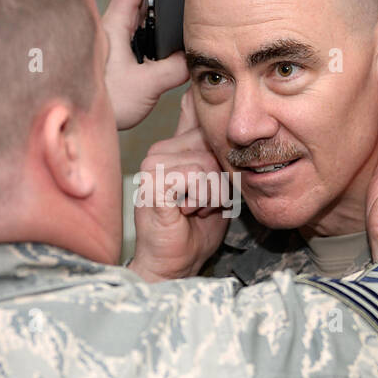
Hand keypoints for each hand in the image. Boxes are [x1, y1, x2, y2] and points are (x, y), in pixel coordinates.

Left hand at [103, 0, 187, 129]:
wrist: (78, 124)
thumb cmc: (104, 103)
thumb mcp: (147, 86)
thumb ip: (176, 69)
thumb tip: (197, 58)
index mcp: (114, 25)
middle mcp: (112, 29)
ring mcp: (113, 42)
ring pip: (138, 15)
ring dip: (157, 8)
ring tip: (179, 4)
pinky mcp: (116, 57)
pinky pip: (137, 34)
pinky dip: (152, 29)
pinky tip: (166, 38)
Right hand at [128, 92, 231, 281]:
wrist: (174, 265)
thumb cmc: (195, 230)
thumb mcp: (217, 186)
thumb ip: (219, 156)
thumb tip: (225, 123)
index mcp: (172, 147)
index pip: (196, 112)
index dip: (217, 140)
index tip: (215, 175)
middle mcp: (159, 151)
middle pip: (212, 142)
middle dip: (219, 179)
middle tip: (202, 202)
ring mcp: (152, 165)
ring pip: (207, 162)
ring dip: (212, 194)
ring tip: (194, 209)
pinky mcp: (152, 183)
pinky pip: (196, 177)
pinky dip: (203, 199)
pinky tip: (188, 211)